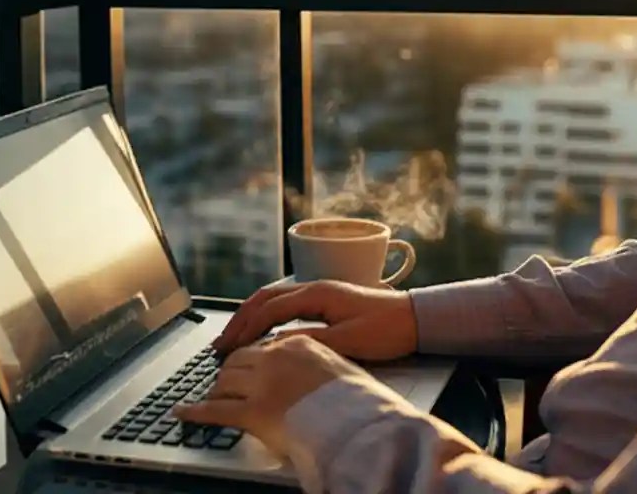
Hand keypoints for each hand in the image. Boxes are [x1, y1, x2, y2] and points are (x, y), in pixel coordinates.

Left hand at [175, 335, 365, 453]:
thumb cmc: (360, 401)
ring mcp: (262, 383)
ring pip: (224, 381)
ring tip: (209, 398)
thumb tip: (305, 369)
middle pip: (238, 359)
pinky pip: (214, 410)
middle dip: (227, 371)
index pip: (262, 345)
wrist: (363, 423)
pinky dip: (194, 412)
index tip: (244, 363)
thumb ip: (317, 361)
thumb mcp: (341, 367)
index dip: (250, 357)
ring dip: (216, 390)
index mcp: (297, 344)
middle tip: (223, 381)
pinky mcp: (253, 411)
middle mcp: (275, 358)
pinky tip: (182, 412)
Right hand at [214, 280, 417, 360]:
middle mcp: (313, 287)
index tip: (228, 348)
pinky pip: (285, 305)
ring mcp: (318, 292)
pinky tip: (260, 331)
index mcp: (317, 293)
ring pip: (272, 299)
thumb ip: (310, 341)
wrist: (416, 318)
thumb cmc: (387, 329)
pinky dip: (265, 316)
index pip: (270, 309)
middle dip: (239, 320)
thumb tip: (274, 346)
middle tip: (220, 344)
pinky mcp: (324, 301)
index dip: (246, 329)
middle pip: (264, 298)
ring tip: (232, 338)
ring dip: (250, 317)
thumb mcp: (348, 340)